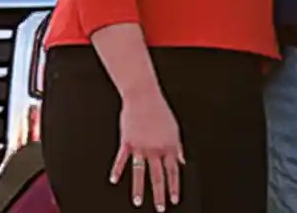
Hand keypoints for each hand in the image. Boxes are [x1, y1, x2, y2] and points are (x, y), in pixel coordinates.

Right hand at [109, 90, 183, 210]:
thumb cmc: (159, 109)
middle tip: (161, 208)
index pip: (173, 171)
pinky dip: (117, 170)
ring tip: (139, 202)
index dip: (174, 187)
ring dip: (139, 188)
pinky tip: (114, 179)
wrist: (143, 95)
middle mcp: (155, 148)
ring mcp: (140, 146)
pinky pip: (122, 159)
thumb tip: (183, 160)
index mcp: (168, 146)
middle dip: (160, 194)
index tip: (174, 199)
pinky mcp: (127, 141)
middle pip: (157, 176)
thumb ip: (178, 147)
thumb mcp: (174, 129)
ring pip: (140, 172)